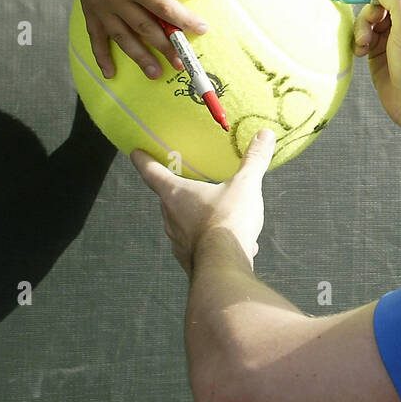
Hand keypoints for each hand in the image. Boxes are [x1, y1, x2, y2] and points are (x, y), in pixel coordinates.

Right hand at [68, 0, 216, 79]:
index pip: (165, 7)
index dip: (185, 20)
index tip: (202, 30)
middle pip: (145, 28)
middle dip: (165, 47)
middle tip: (181, 63)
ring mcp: (100, 6)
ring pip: (123, 37)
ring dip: (139, 57)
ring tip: (155, 73)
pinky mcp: (89, 9)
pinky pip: (95, 37)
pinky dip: (101, 56)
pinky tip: (110, 72)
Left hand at [133, 130, 276, 275]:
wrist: (224, 267)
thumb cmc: (228, 221)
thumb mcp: (245, 185)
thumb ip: (254, 159)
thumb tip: (265, 134)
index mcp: (176, 194)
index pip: (153, 172)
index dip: (144, 161)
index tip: (136, 153)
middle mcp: (170, 216)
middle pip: (168, 198)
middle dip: (178, 189)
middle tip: (189, 181)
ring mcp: (177, 240)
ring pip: (184, 222)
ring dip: (198, 217)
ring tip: (222, 214)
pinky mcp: (189, 259)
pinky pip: (198, 243)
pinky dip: (211, 240)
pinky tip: (233, 241)